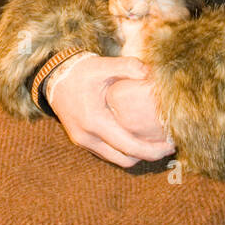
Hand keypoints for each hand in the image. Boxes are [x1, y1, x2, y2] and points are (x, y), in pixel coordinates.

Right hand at [48, 53, 175, 167]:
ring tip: (154, 142)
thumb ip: (129, 67)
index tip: (171, 146)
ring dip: (135, 154)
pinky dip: (123, 149)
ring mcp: (83, 141)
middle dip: (148, 156)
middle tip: (167, 146)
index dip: (153, 150)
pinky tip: (135, 137)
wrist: (53, 77)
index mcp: (95, 121)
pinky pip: (107, 152)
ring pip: (116, 158)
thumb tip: (153, 73)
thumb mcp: (104, 65)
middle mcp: (87, 137)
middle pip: (125, 159)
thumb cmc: (80, 72)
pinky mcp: (81, 140)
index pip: (130, 147)